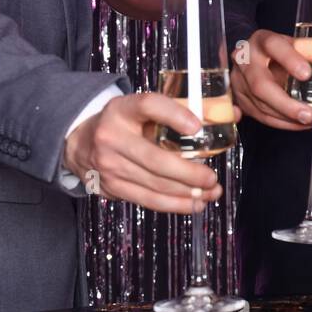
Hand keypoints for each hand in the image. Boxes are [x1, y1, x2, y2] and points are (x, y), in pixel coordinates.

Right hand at [63, 92, 236, 212]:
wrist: (78, 143)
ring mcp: (109, 165)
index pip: (149, 106)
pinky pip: (147, 200)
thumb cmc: (124, 123)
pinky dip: (173, 205)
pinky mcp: (111, 187)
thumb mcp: (141, 109)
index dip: (174, 115)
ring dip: (187, 193)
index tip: (197, 127)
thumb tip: (234, 114)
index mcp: (122, 109)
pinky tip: (193, 204)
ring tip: (210, 192)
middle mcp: (112, 136)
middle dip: (189, 173)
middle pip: (155, 158)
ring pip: (154, 184)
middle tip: (212, 178)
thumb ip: (180, 110)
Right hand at [229, 28, 311, 130]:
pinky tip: (299, 124)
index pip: (274, 46)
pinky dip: (281, 123)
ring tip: (309, 121)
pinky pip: (258, 116)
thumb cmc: (280, 51)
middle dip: (286, 103)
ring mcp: (238, 81)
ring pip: (259, 104)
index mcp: (262, 40)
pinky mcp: (239, 99)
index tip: (307, 74)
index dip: (289, 59)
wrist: (249, 56)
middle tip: (309, 114)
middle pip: (260, 84)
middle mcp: (245, 60)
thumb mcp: (297, 46)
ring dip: (286, 117)